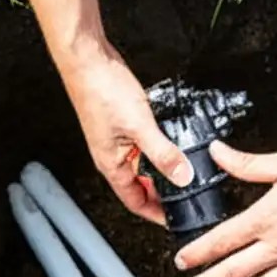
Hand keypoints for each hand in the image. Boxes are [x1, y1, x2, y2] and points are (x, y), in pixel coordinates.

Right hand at [61, 45, 191, 222]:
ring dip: (164, 167)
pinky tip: (174, 141)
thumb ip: (163, 153)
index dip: (157, 213)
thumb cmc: (101, 90)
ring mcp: (119, 141)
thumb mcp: (140, 126)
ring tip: (186, 167)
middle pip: (142, 185)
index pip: (136, 202)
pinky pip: (145, 145)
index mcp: (111, 165)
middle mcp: (113, 157)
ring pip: (145, 164)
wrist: (88, 59)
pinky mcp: (124, 124)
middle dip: (164, 191)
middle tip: (189, 191)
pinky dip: (160, 147)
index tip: (176, 217)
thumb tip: (183, 176)